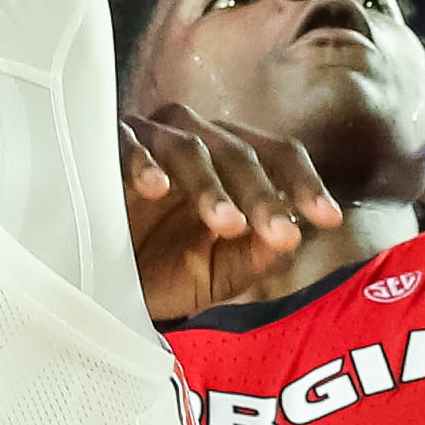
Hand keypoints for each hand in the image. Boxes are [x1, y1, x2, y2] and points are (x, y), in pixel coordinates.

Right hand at [120, 106, 341, 323]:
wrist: (96, 286)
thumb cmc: (163, 271)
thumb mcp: (218, 271)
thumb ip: (256, 253)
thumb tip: (295, 237)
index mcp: (231, 161)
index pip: (278, 155)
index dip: (305, 183)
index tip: (328, 219)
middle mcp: (197, 139)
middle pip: (239, 152)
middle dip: (263, 195)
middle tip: (279, 233)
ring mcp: (151, 137)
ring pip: (189, 147)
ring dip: (210, 186)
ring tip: (227, 223)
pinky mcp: (105, 144)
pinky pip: (126, 145)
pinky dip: (142, 164)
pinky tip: (156, 188)